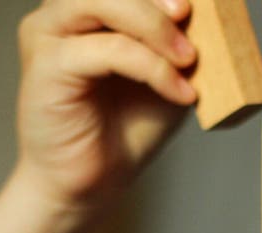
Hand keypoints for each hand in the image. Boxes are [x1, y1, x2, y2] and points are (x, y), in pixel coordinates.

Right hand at [15, 0, 196, 213]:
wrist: (91, 185)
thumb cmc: (122, 133)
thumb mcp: (167, 79)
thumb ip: (180, 46)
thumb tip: (213, 18)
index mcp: (88, 8)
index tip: (198, 4)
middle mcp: (62, 12)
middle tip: (192, 23)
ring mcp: (48, 34)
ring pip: (102, 0)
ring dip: (154, 26)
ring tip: (188, 59)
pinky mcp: (47, 65)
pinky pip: (107, 50)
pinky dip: (151, 68)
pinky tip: (179, 92)